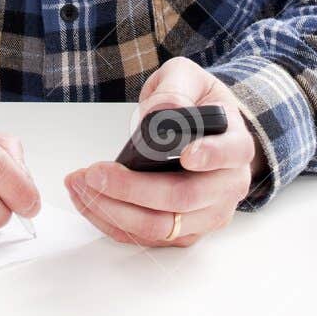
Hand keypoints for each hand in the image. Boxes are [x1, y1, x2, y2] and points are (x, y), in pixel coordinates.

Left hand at [64, 57, 266, 246]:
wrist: (203, 130)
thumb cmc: (196, 103)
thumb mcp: (188, 79)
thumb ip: (175, 89)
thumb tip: (162, 112)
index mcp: (236, 144)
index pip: (230, 153)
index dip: (210, 156)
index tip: (186, 155)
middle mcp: (227, 186)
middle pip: (184, 198)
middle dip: (134, 189)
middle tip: (96, 173)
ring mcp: (207, 214)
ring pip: (161, 226)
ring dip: (114, 210)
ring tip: (81, 184)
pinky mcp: (184, 231)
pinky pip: (146, 237)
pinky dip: (112, 221)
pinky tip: (87, 199)